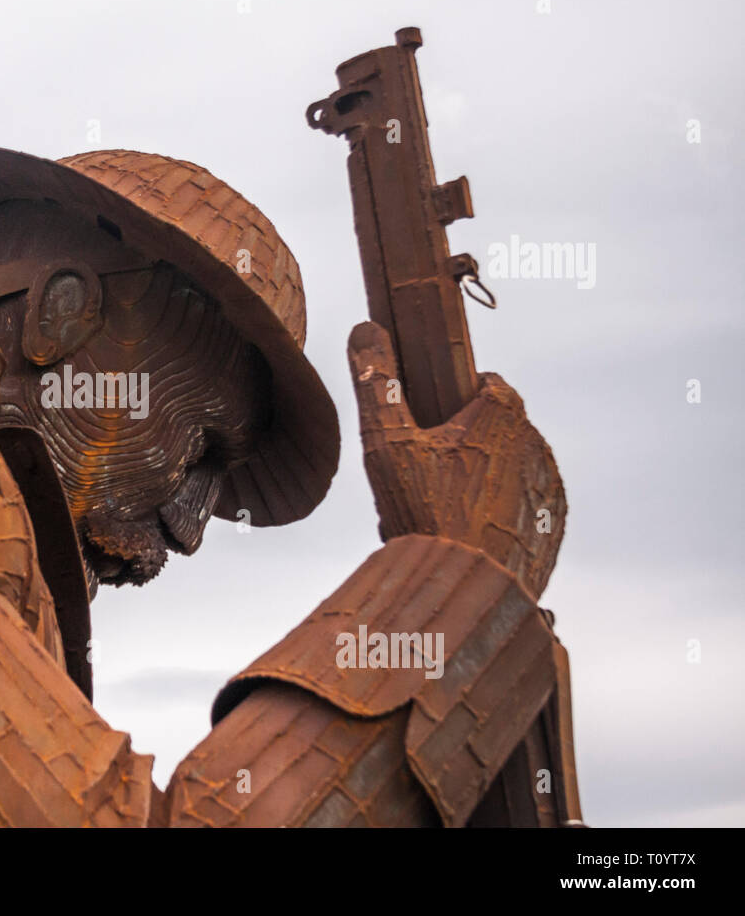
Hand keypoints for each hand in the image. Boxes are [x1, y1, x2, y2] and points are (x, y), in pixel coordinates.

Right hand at [346, 321, 565, 599]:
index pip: (489, 383)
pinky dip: (495, 514)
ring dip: (479, 479)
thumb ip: (375, 383)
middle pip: (494, 429)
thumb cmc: (425, 510)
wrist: (464, 586)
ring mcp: (545, 486)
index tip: (431, 420)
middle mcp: (534, 443)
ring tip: (439, 510)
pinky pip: (519, 508)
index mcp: (501, 413)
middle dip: (463, 443)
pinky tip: (461, 533)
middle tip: (423, 474)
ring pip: (506, 468)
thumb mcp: (387, 441)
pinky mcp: (549, 525)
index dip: (458, 397)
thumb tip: (365, 329)